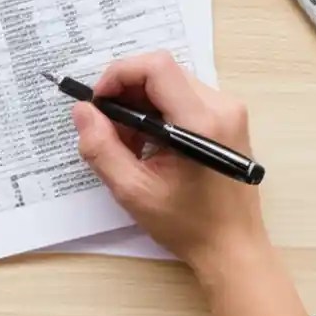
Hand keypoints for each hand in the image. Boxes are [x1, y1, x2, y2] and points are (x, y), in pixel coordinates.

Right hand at [72, 51, 310, 315]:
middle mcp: (221, 107)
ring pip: (170, 83)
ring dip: (139, 105)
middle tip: (109, 130)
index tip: (98, 103)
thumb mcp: (133, 190)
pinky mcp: (228, 120)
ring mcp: (229, 111)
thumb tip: (82, 111)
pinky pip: (182, 97)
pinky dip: (157, 113)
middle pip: (161, 72)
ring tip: (128, 144)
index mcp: (201, 123)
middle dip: (125, 93)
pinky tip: (149, 146)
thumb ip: (101, 147)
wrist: (233, 248)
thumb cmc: (187, 224)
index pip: (156, 67)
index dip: (119, 74)